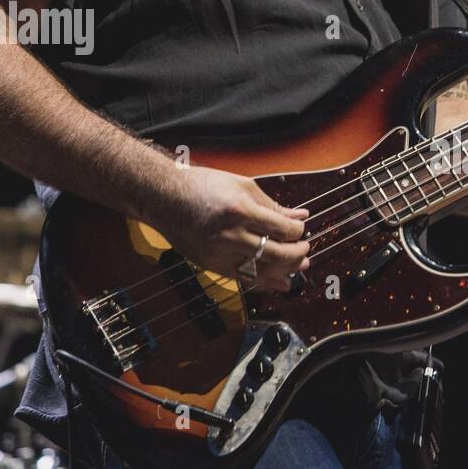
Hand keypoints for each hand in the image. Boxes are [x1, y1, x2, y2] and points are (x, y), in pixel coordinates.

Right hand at [150, 165, 310, 291]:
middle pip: (277, 254)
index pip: (282, 230)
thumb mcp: (243, 186)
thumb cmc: (200, 185)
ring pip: (263, 272)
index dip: (298, 232)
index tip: (300, 229)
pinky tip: (280, 283)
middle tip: (304, 249)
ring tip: (298, 266)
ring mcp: (219, 254)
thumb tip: (300, 216)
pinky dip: (265, 283)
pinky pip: (244, 280)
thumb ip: (273, 205)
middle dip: (297, 254)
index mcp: (240, 211)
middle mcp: (230, 236)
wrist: (162, 196)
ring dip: (286, 271)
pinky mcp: (211, 265)